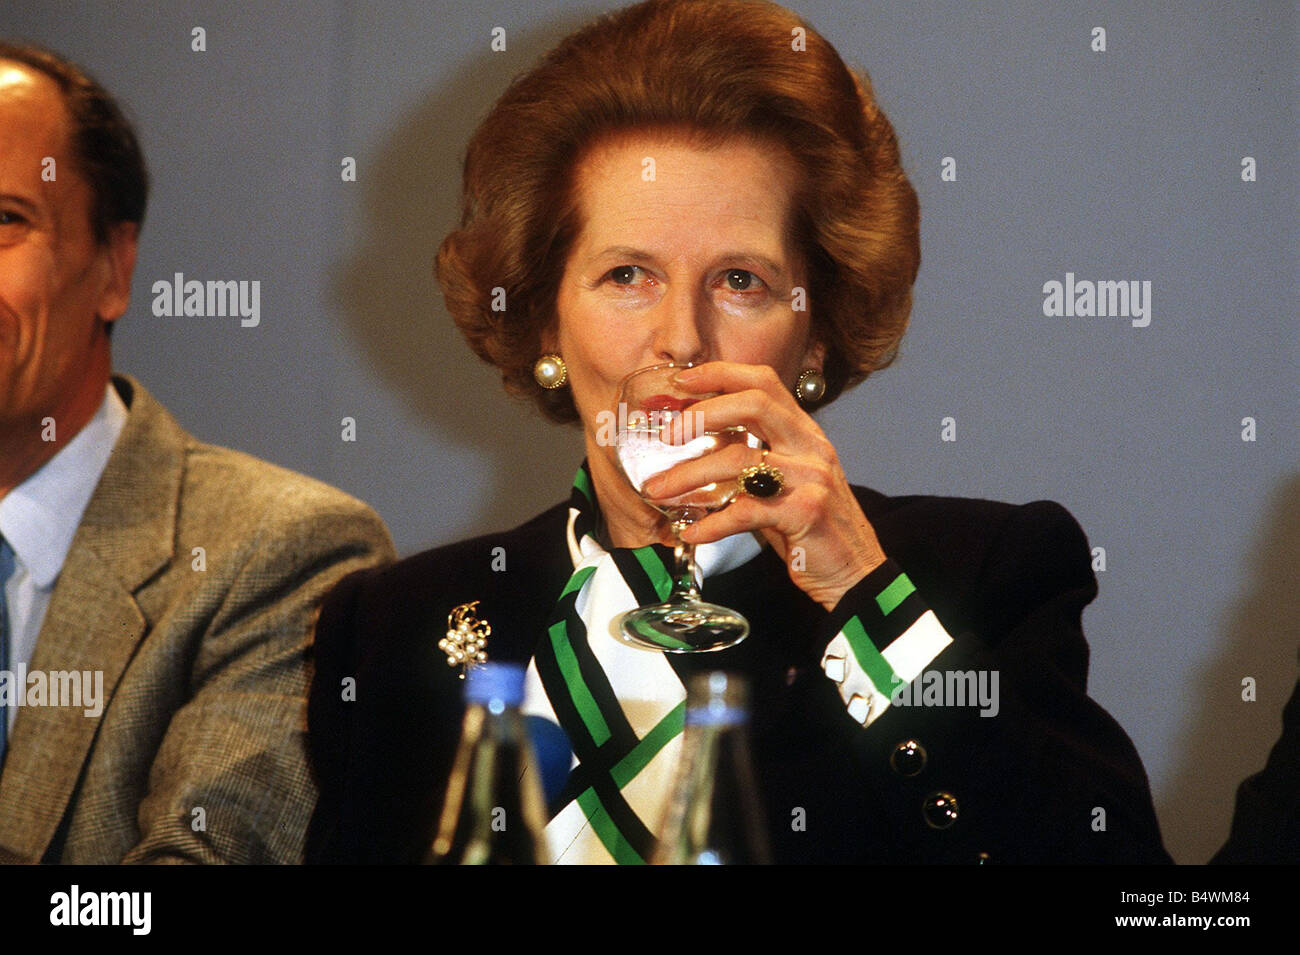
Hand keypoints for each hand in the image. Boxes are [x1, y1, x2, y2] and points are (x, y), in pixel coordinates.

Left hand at [640, 361, 886, 609]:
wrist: (854, 570)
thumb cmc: (810, 526)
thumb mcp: (784, 479)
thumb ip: (751, 455)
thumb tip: (695, 439)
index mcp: (803, 431)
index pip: (763, 382)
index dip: (720, 374)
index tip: (682, 382)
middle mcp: (810, 446)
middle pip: (754, 405)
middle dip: (702, 414)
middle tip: (667, 436)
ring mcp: (811, 478)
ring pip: (741, 461)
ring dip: (690, 475)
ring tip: (658, 491)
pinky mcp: (806, 514)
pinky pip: (747, 512)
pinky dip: (712, 524)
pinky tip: (691, 533)